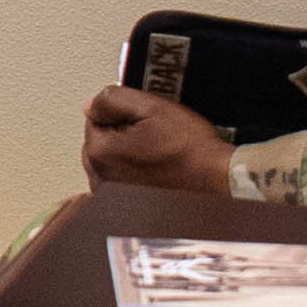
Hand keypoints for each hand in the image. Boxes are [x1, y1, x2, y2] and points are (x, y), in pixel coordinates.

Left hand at [81, 85, 237, 195]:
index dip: (121, 112)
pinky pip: (118, 180)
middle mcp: (99, 178)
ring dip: (125, 153)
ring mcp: (110, 195)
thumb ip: (114, 100)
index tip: (144, 119)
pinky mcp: (124, 206)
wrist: (214, 180)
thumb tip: (92, 105)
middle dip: (120, 133)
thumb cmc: (188, 149)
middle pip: (100, 141)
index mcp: (100, 152)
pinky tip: (153, 171)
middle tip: (153, 135)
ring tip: (156, 153)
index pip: (95, 117)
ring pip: (109, 160)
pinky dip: (130, 173)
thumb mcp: (152, 107)